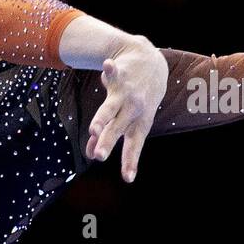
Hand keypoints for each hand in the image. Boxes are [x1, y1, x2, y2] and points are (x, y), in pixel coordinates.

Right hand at [85, 36, 168, 180]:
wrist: (151, 65)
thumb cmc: (137, 99)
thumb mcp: (126, 118)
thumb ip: (107, 136)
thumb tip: (91, 155)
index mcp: (137, 124)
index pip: (133, 145)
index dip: (130, 161)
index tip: (128, 178)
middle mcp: (133, 110)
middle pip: (117, 128)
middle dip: (108, 142)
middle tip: (100, 157)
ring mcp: (126, 93)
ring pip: (111, 107)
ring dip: (102, 117)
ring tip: (94, 128)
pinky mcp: (120, 75)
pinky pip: (114, 72)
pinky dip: (110, 70)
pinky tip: (107, 65)